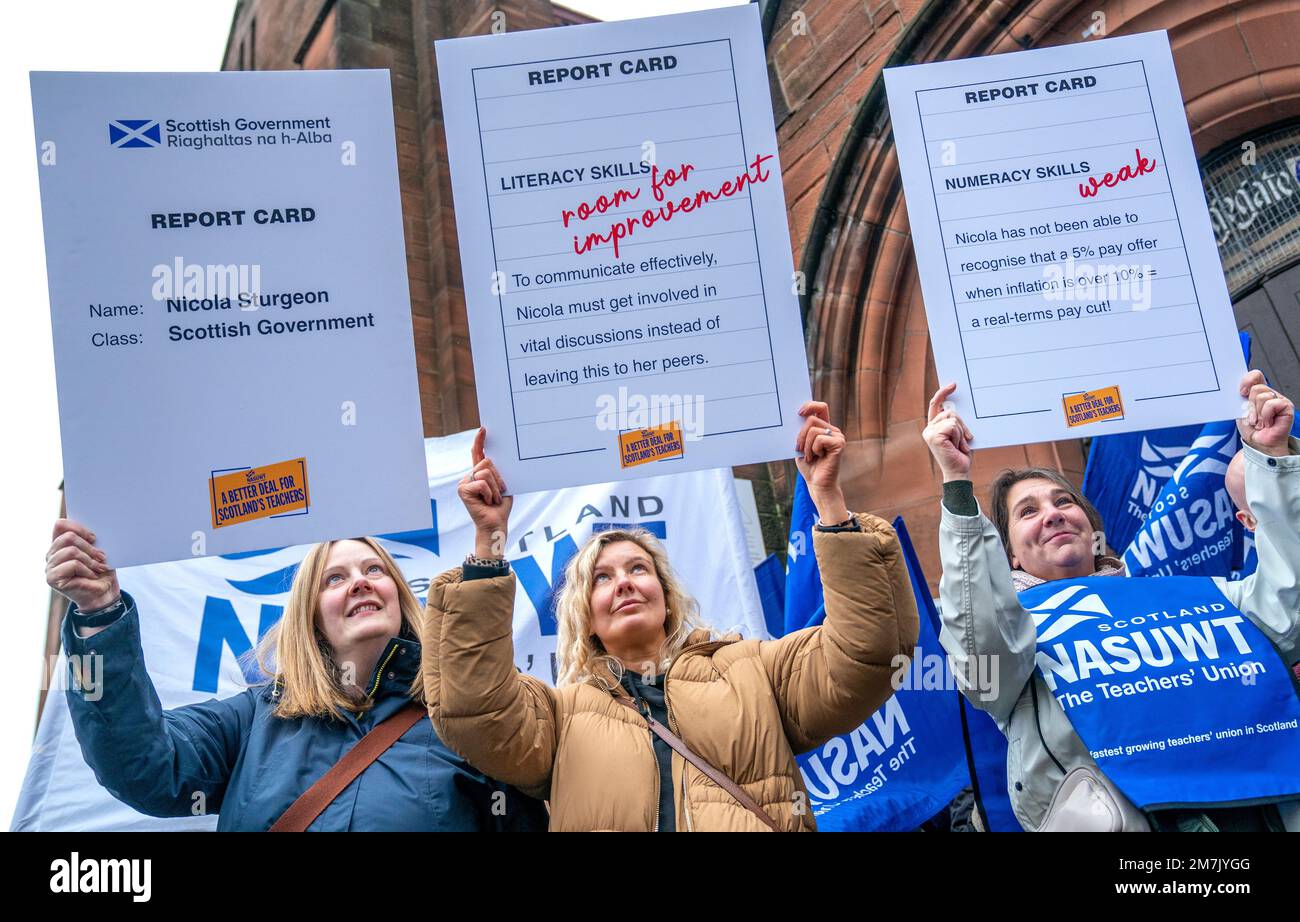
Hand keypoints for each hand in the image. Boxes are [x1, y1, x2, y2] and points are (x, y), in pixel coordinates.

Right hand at [46, 519, 118, 612]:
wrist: (103, 593)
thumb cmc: (100, 571)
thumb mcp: (97, 551)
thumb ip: (89, 539)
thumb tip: (92, 531)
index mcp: (60, 544)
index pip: (60, 525)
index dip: (77, 527)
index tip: (94, 537)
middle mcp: (51, 554)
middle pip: (68, 537)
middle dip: (89, 546)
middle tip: (102, 556)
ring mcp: (49, 566)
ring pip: (71, 551)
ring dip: (90, 559)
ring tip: (100, 567)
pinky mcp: (52, 578)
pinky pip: (73, 564)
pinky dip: (88, 569)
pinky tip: (93, 576)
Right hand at [458, 428, 511, 557]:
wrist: (496, 524)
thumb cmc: (500, 506)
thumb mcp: (503, 485)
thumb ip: (498, 472)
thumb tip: (496, 459)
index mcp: (479, 474)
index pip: (478, 453)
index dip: (480, 441)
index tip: (484, 429)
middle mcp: (470, 476)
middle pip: (488, 462)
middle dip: (498, 478)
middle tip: (499, 492)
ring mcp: (464, 482)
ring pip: (486, 472)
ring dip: (496, 487)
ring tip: (493, 499)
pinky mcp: (463, 489)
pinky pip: (482, 483)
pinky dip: (490, 493)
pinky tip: (488, 502)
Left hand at [794, 401, 849, 522]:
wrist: (817, 484)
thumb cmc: (808, 466)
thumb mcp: (800, 445)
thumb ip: (801, 432)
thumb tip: (795, 418)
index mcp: (824, 428)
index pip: (821, 407)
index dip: (810, 405)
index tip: (799, 412)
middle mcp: (833, 430)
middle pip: (811, 419)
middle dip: (800, 434)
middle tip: (799, 448)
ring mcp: (838, 436)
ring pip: (813, 430)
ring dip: (806, 446)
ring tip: (810, 456)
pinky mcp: (839, 444)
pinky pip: (819, 439)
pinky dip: (813, 450)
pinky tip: (817, 458)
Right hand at [923, 383, 973, 480]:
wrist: (959, 472)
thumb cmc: (961, 454)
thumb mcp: (959, 434)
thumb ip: (955, 421)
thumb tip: (955, 408)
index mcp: (934, 427)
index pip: (936, 405)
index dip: (943, 393)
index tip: (953, 385)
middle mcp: (929, 429)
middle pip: (949, 411)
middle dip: (962, 424)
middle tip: (965, 438)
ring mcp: (929, 432)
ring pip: (952, 419)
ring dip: (961, 432)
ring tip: (960, 445)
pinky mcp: (933, 436)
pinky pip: (952, 426)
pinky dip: (959, 436)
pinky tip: (958, 446)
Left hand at [1237, 371, 1293, 456]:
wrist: (1258, 443)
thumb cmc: (1251, 428)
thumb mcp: (1240, 410)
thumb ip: (1241, 398)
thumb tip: (1239, 389)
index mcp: (1258, 392)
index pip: (1255, 375)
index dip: (1247, 380)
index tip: (1241, 393)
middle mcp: (1270, 394)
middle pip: (1256, 388)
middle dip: (1250, 405)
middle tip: (1252, 418)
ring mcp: (1279, 399)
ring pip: (1262, 396)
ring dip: (1257, 413)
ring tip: (1259, 422)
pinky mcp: (1287, 406)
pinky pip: (1271, 404)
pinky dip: (1265, 416)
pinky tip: (1267, 423)